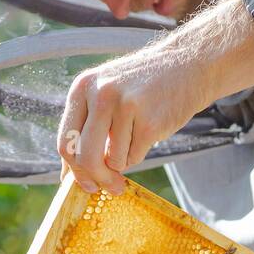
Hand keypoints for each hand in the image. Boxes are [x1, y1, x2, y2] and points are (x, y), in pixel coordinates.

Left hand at [56, 0, 253, 193]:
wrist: (187, 66)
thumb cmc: (142, 88)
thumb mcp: (105, 94)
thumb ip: (87, 127)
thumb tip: (70, 174)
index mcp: (83, 87)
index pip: (66, 141)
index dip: (73, 170)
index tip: (86, 184)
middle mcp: (101, 94)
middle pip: (85, 157)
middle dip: (96, 179)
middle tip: (109, 187)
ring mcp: (125, 107)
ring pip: (113, 161)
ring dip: (124, 161)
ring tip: (136, 137)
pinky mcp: (149, 123)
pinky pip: (134, 158)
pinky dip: (140, 154)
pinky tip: (149, 132)